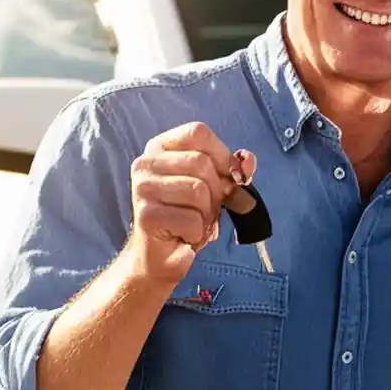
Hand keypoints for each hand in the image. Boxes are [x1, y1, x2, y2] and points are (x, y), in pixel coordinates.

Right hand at [126, 122, 256, 281]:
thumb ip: (232, 169)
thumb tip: (248, 162)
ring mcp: (142, 189)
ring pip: (198, 191)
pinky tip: (185, 236)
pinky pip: (192, 219)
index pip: (197, 132)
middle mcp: (145, 163)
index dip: (222, 155)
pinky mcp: (146, 216)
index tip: (230, 177)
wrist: (160, 257)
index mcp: (160, 147)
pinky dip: (198, 233)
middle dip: (216, 191)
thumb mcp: (213, 186)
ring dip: (207, 214)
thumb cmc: (186, 216)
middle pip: (201, 163)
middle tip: (207, 210)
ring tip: (194, 223)